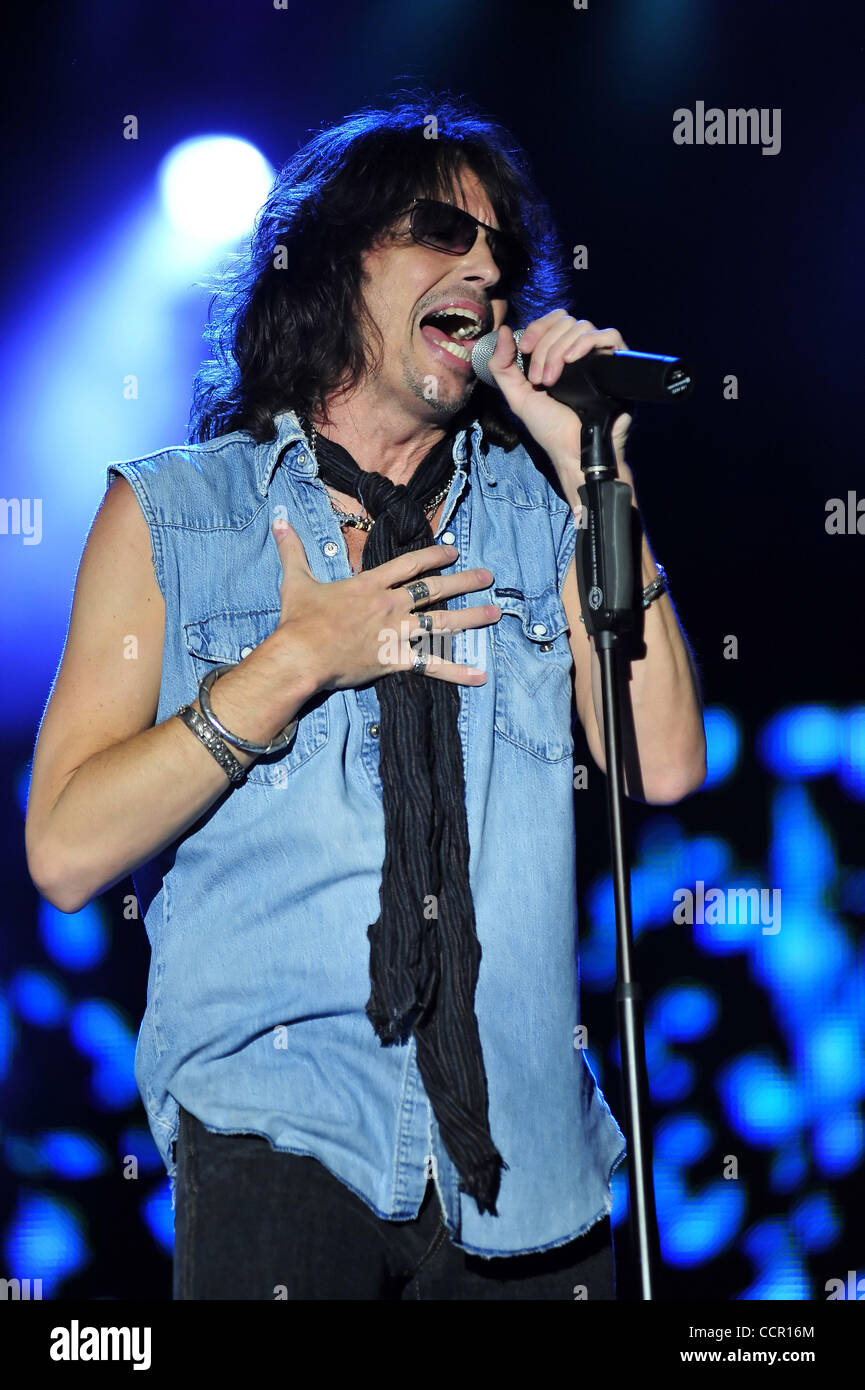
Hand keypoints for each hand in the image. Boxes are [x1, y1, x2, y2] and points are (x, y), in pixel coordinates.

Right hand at [270, 522, 501, 690]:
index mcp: (371, 585)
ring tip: (495, 613)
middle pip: (436, 589)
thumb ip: (293, 549)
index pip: (411, 564)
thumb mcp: (296, 580)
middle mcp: (390, 605)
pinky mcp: (395, 660)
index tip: (454, 550)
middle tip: (487, 577)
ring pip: (443, 623)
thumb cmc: (298, 621)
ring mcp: (396, 633)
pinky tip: (480, 676)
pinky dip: (457, 672)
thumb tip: (280, 520)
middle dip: (465, 582)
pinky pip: (432, 666)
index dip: (435, 555)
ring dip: (472, 618)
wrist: (300, 656)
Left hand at [482, 310, 632, 483]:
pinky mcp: (617, 363)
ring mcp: (600, 357)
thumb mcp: (517, 396)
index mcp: (558, 355)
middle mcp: (580, 352)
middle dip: (546, 346)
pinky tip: (573, 360)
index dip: (537, 328)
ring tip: (553, 380)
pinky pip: (610, 335)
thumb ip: (503, 366)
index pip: (552, 321)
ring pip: (583, 327)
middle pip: (565, 322)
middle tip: (539, 378)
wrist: (574, 450)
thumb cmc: (550, 428)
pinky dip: (587, 342)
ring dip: (560, 349)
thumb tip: (504, 331)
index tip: (524, 348)